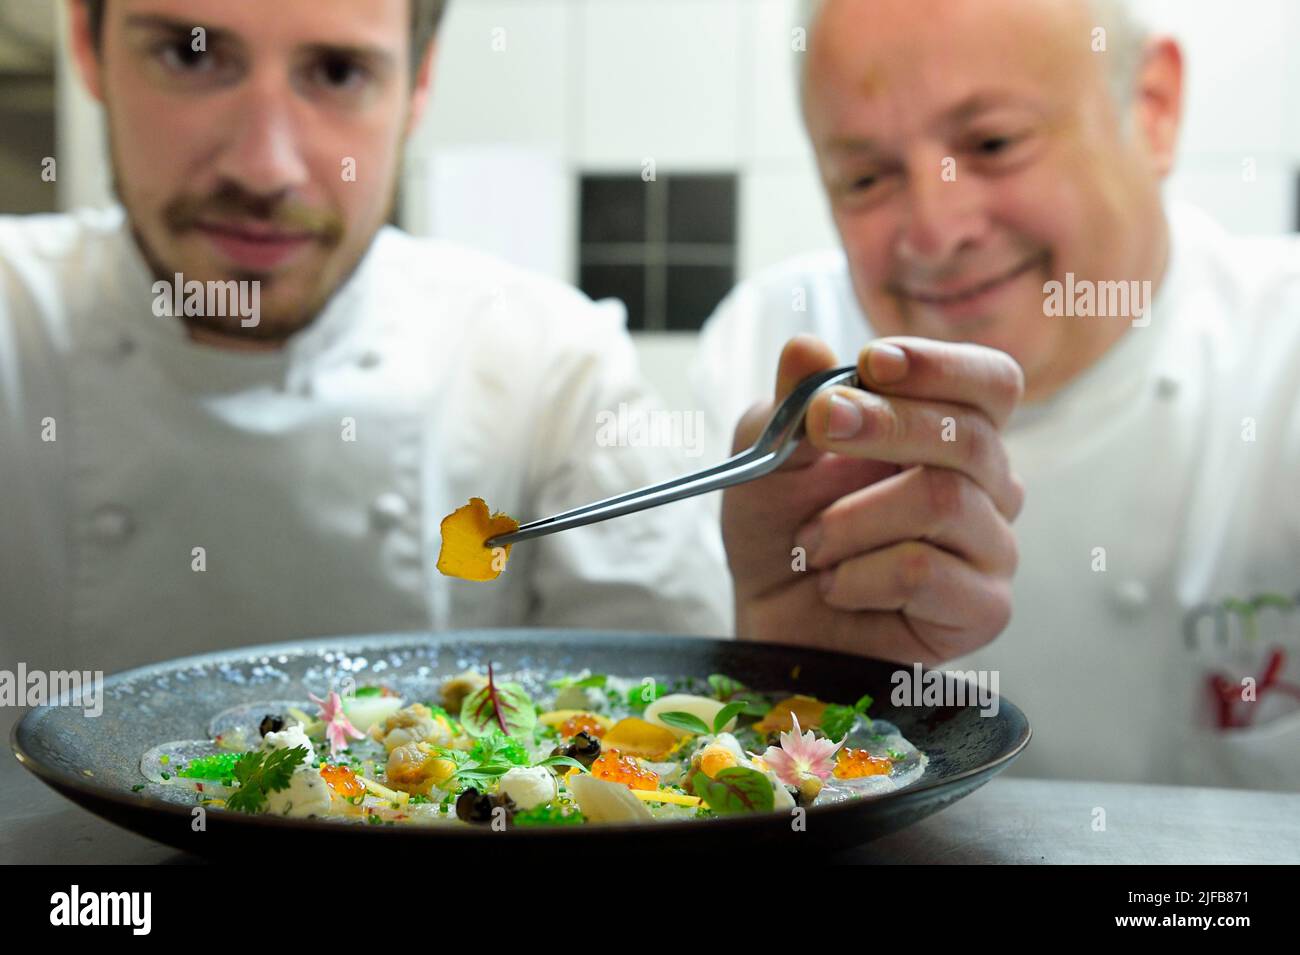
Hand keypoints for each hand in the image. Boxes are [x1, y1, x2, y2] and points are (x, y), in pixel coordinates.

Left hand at [722, 334, 1023, 663]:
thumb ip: (790, 403)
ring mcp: (992, 548)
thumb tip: (806, 349)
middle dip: (885, 424)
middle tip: (819, 427)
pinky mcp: (983, 610)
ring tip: (810, 544)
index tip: (872, 362)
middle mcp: (989, 485)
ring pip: (943, 501)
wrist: (771, 620)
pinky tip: (836, 587)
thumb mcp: (769, 455)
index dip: (939, 366)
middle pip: (970, 435)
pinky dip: (858, 574)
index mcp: (954, 432)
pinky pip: (924, 570)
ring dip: (851, 518)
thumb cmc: (783, 528)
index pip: (990, 381)